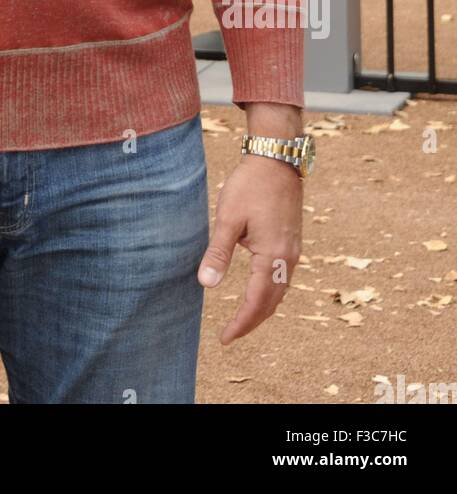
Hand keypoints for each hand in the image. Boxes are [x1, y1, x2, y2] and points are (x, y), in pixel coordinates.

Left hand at [197, 153, 302, 343]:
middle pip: (271, 302)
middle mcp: (288, 258)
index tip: (225, 339)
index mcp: (273, 256)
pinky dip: (270, 293)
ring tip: (242, 320)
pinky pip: (283, 278)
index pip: (257, 302)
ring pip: (280, 291)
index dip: (241, 323)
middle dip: (251, 321)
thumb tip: (206, 285)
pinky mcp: (292, 241)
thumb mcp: (228, 218)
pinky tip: (259, 292)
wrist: (277, 159)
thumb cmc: (250, 185)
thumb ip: (218, 253)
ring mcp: (293, 250)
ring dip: (262, 309)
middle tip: (230, 335)